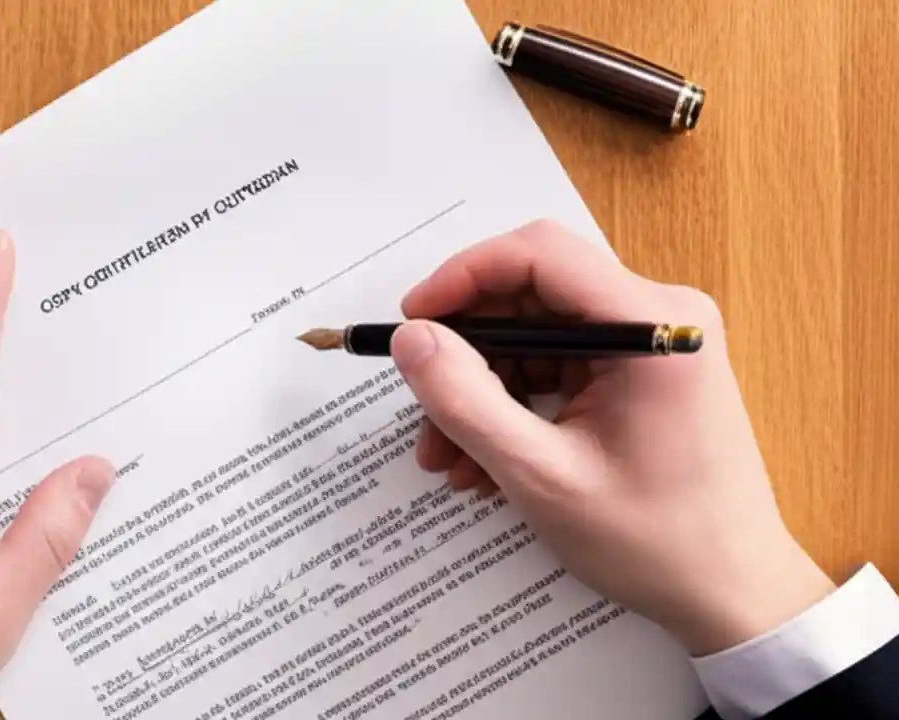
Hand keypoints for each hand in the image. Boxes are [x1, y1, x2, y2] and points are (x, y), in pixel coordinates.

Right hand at [391, 220, 833, 655]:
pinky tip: (484, 460)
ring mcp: (650, 343)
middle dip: (466, 351)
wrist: (731, 592)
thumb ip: (467, 401)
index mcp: (652, 324)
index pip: (539, 254)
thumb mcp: (541, 475)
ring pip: (534, 336)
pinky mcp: (639, 373)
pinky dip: (512, 406)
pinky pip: (555, 366)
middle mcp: (658, 316)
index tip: (412, 321)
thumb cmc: (655, 542)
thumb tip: (410, 339)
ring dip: (482, 390)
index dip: (463, 276)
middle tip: (423, 408)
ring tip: (449, 457)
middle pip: (531, 295)